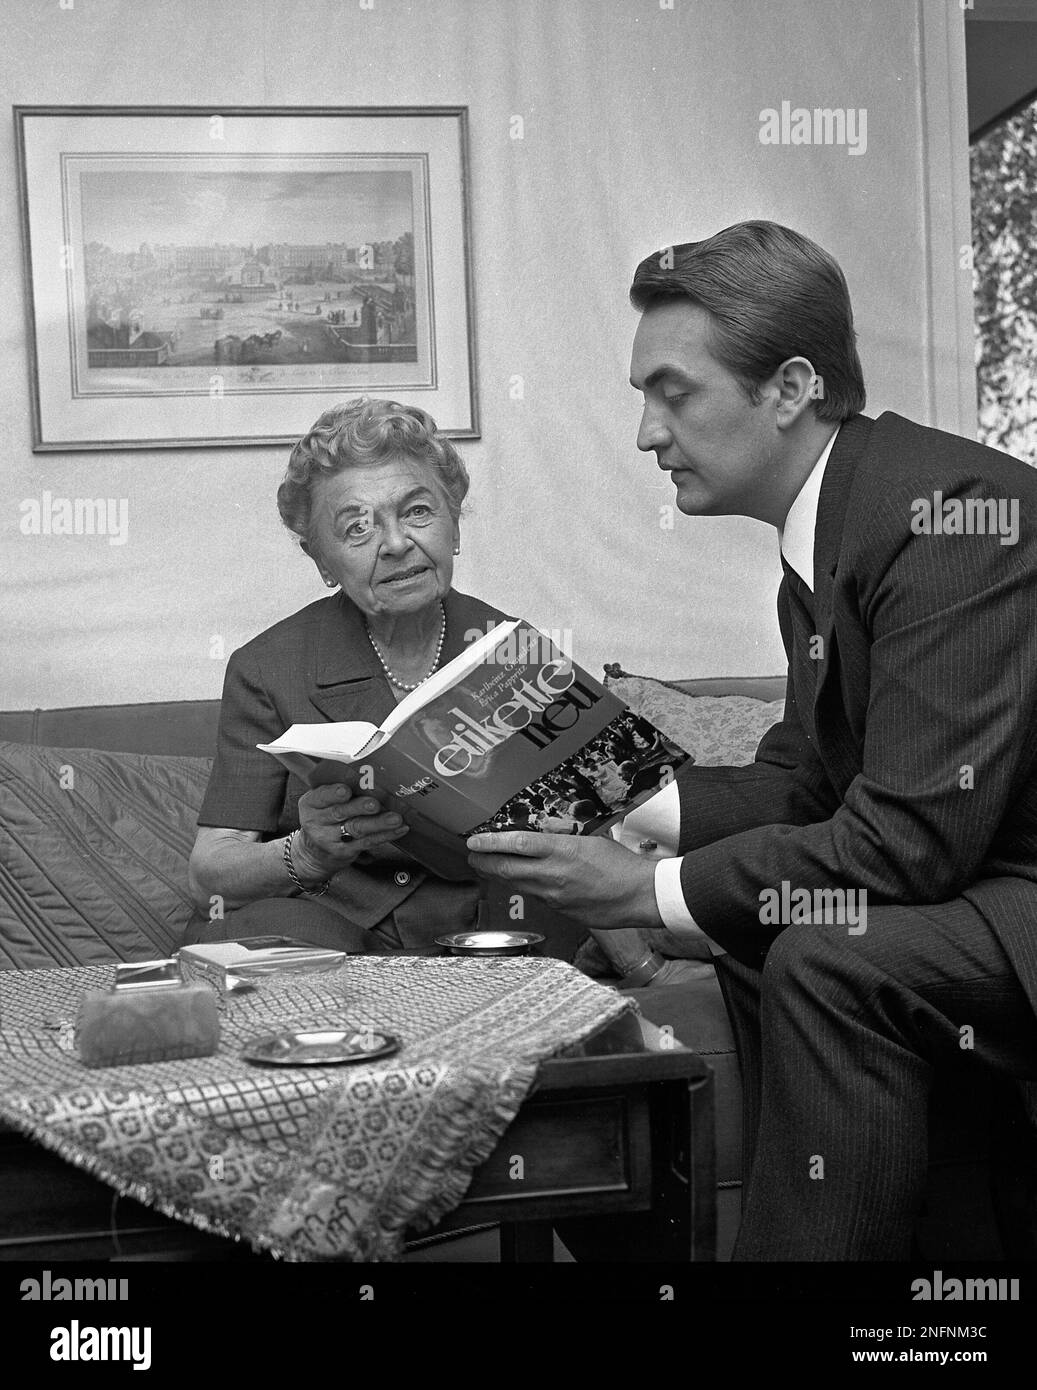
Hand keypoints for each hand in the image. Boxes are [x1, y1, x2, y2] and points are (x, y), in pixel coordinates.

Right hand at [295, 784, 408, 877]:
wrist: (313, 853)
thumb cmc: (323, 817)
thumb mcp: (320, 802)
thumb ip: (336, 789)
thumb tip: (368, 773)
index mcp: (311, 803)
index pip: (321, 796)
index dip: (333, 794)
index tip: (346, 791)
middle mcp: (317, 822)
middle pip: (340, 812)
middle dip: (359, 807)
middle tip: (374, 804)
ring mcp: (330, 839)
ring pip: (357, 828)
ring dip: (378, 823)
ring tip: (395, 818)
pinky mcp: (345, 852)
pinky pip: (368, 842)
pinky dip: (386, 835)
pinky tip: (399, 828)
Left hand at [465, 831, 662, 930]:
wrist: (641, 896)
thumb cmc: (621, 864)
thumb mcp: (589, 840)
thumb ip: (561, 842)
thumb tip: (539, 839)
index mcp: (563, 851)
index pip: (517, 845)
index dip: (491, 843)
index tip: (474, 841)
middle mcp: (554, 875)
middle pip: (507, 870)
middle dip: (484, 862)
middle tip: (472, 855)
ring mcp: (555, 897)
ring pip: (517, 885)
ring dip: (499, 876)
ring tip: (488, 867)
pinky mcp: (560, 912)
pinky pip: (535, 897)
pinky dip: (524, 887)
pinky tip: (522, 881)